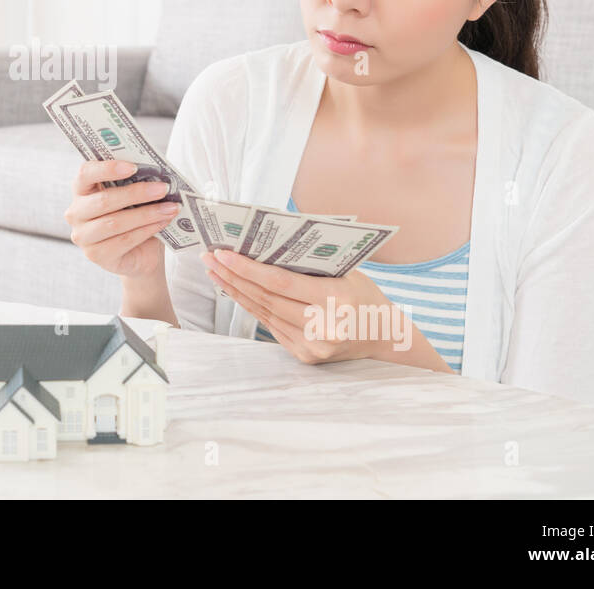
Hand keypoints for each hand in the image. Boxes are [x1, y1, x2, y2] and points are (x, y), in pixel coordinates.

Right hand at [64, 159, 179, 279]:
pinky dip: (147, 230)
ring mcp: (83, 237)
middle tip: (163, 188)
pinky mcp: (96, 255)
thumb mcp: (133, 196)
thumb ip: (136, 183)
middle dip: (137, 193)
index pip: (86, 173)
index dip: (107, 168)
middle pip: (104, 200)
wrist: (140, 254)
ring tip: (170, 208)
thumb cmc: (135, 216)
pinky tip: (163, 222)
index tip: (134, 167)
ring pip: (115, 222)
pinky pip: (124, 240)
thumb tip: (156, 175)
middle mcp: (75, 213)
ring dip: (147, 214)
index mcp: (81, 190)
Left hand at [201, 248, 402, 363]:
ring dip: (236, 292)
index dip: (248, 268)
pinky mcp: (305, 356)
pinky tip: (237, 291)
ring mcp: (313, 346)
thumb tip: (268, 237)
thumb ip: (311, 261)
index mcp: (336, 300)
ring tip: (216, 272)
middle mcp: (324, 327)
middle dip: (234, 277)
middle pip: (267, 298)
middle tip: (210, 258)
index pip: (281, 282)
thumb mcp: (346, 271)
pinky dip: (253, 307)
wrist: (383, 336)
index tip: (223, 253)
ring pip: (264, 314)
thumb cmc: (364, 295)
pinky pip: (272, 326)